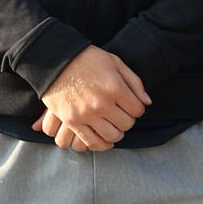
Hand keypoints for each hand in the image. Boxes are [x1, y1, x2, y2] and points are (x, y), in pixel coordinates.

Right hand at [33, 46, 150, 150]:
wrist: (55, 61)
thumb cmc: (87, 59)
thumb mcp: (115, 63)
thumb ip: (134, 82)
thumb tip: (147, 102)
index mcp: (115, 87)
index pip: (137, 110)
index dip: (137, 109)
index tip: (130, 105)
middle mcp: (102, 103)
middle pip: (126, 124)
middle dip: (127, 120)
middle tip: (121, 114)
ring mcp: (86, 114)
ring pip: (112, 135)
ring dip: (116, 132)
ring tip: (112, 125)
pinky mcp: (72, 122)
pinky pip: (92, 142)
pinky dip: (101, 144)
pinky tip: (103, 138)